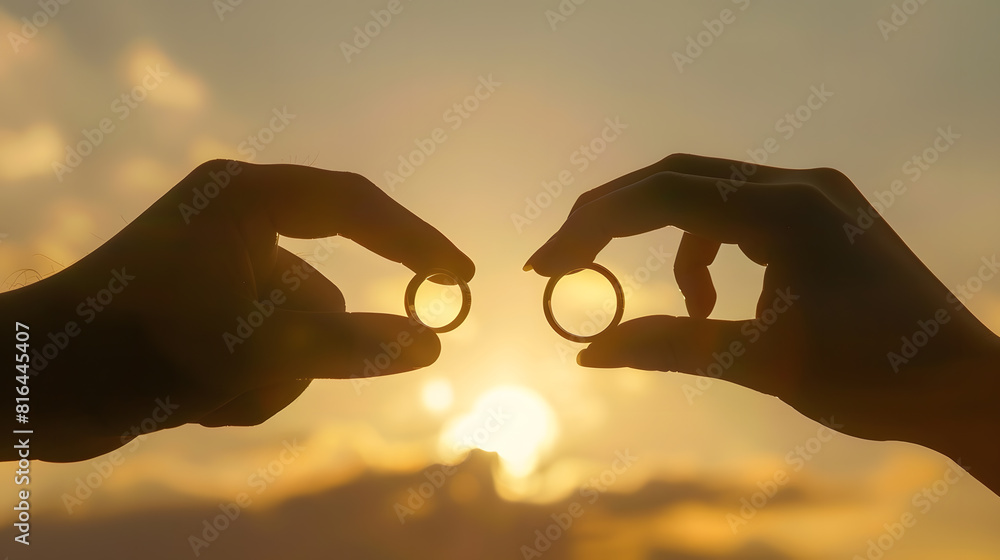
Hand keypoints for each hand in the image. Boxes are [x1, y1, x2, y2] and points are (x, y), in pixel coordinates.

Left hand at [3, 160, 473, 461]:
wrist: (38, 384)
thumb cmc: (151, 348)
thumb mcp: (269, 349)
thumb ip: (358, 346)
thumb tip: (433, 344)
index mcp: (246, 194)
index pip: (356, 205)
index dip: (417, 241)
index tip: (463, 275)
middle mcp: (230, 218)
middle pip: (317, 283)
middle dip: (305, 346)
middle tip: (301, 374)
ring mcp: (211, 265)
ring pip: (287, 328)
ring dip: (271, 374)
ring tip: (218, 395)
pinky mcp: (195, 309)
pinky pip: (256, 345)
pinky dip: (248, 380)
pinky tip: (200, 401)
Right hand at [525, 153, 999, 493]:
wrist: (965, 386)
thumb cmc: (875, 377)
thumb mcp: (763, 363)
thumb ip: (669, 349)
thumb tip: (587, 353)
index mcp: (787, 207)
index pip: (662, 193)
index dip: (591, 225)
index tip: (543, 264)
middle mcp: (797, 184)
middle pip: (674, 178)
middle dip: (612, 222)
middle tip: (562, 263)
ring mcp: (810, 196)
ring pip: (703, 195)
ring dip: (671, 250)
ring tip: (691, 318)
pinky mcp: (815, 216)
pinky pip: (735, 216)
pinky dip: (708, 256)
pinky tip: (719, 305)